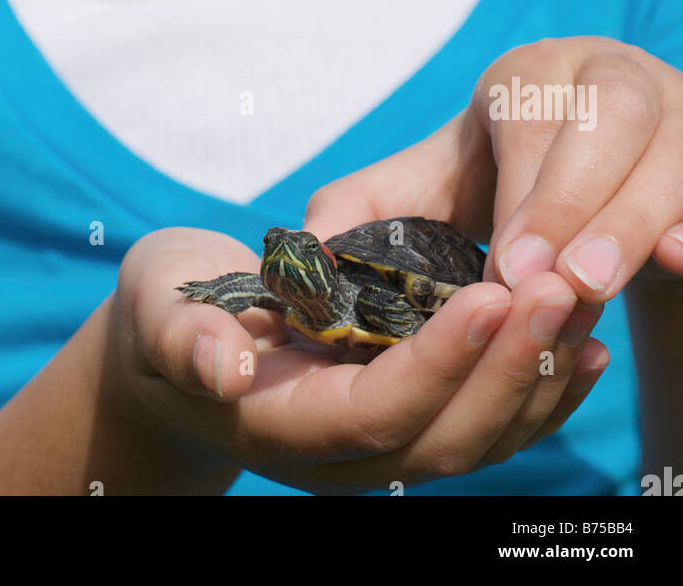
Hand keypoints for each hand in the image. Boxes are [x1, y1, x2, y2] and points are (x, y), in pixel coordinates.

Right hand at [110, 226, 603, 493]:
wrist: (181, 337)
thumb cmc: (168, 306)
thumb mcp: (158, 306)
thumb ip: (182, 335)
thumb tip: (222, 370)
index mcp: (282, 425)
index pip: (377, 411)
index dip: (437, 363)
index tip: (488, 296)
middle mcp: (341, 455)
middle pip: (446, 436)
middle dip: (509, 366)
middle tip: (554, 286)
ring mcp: (380, 447)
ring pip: (481, 437)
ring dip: (539, 372)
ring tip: (580, 297)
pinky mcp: (408, 422)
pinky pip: (488, 424)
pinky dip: (542, 390)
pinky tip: (583, 344)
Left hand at [304, 37, 682, 306]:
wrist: (602, 181)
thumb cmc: (509, 186)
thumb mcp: (439, 186)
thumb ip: (370, 208)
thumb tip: (301, 249)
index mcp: (531, 73)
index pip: (530, 111)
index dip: (523, 190)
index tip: (507, 270)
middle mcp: (609, 74)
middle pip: (611, 112)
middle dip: (581, 197)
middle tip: (556, 281)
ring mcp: (675, 108)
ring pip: (674, 142)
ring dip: (639, 214)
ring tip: (599, 285)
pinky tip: (679, 261)